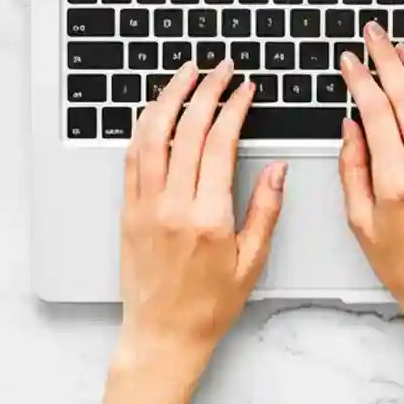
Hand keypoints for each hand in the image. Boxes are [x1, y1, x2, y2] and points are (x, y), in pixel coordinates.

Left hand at [101, 60, 286, 403]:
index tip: (246, 89)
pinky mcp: (127, 212)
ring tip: (186, 73)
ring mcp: (144, 206)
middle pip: (186, 129)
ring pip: (151, 135)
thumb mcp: (252, 260)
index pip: (219, 143)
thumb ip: (266, 209)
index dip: (234, 108)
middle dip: (205, 90)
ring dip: (169, 98)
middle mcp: (171, 206)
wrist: (162, 335)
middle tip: (221, 68)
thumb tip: (276, 168)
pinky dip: (144, 126)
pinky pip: (132, 158)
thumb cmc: (209, 305)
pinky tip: (157, 110)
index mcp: (207, 216)